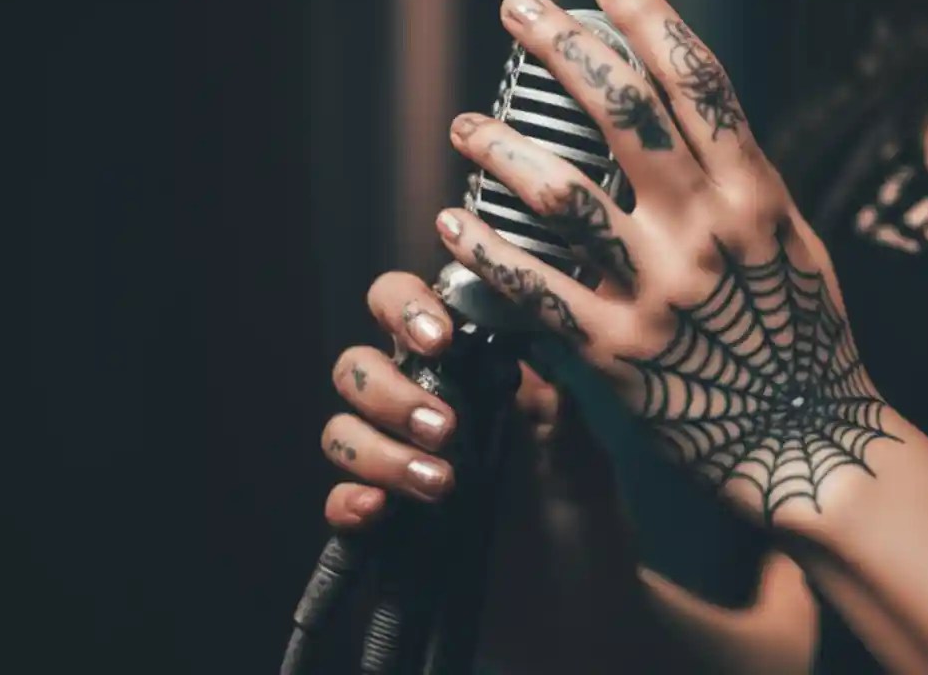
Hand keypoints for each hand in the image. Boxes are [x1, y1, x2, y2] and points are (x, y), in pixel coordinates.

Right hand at [319, 272, 687, 672]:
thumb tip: (521, 338)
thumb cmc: (588, 527)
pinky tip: (379, 511)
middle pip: (358, 367)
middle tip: (446, 429)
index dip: (407, 309)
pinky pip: (338, 503)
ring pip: (340, 429)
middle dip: (389, 390)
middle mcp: (423, 415)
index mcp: (468, 380)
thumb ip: (549, 400)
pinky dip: (350, 500)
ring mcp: (398, 472)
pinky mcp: (384, 531)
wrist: (583, 618)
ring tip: (443, 485)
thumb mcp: (581, 456)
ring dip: (379, 449)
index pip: (410, 315)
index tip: (441, 337)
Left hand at [433, 0, 901, 529]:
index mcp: (755, 196)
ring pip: (560, 194)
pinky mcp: (614, 350)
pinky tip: (451, 221)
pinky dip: (484, 249)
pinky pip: (532, 286)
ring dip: (500, 150)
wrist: (810, 450)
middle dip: (562, 48)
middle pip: (622, 113)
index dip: (646, 18)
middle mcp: (705, 231)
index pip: (697, 82)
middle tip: (517, 10)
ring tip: (463, 127)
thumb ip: (747, 189)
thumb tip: (700, 134)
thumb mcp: (796, 249)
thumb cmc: (806, 344)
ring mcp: (657, 291)